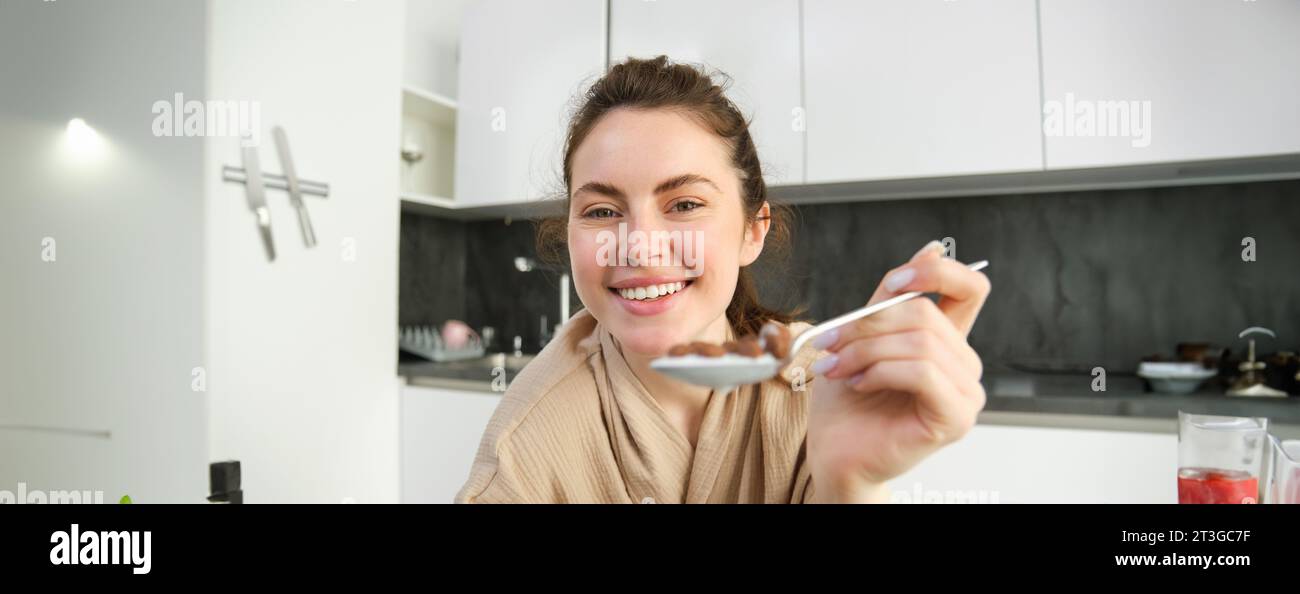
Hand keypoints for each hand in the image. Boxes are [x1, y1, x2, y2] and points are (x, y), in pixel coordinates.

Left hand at [805, 241, 990, 502]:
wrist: (834, 454)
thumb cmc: (846, 403)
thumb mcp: (861, 337)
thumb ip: (890, 299)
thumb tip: (930, 247)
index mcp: (945, 342)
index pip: (970, 288)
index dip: (935, 272)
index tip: (893, 282)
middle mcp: (963, 365)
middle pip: (926, 314)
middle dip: (868, 325)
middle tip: (830, 343)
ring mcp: (966, 393)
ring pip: (921, 343)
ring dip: (866, 350)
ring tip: (837, 368)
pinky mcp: (956, 418)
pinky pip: (923, 372)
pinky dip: (882, 371)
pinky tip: (860, 384)